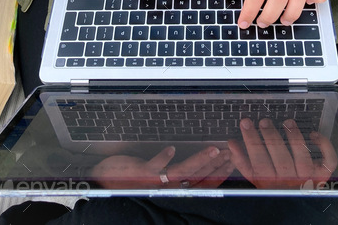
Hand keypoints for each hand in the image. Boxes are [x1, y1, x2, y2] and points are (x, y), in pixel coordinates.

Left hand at [90, 144, 233, 189]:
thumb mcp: (156, 180)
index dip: (218, 173)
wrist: (106, 185)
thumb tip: (191, 165)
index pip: (202, 183)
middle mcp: (168, 188)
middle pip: (198, 177)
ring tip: (214, 149)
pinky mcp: (142, 173)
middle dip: (216, 164)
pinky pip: (155, 166)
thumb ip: (173, 174)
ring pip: (182, 172)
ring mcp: (156, 181)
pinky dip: (163, 158)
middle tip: (230, 152)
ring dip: (199, 161)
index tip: (231, 162)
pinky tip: (172, 149)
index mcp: (173, 189)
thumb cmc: (130, 181)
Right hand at [228, 118, 336, 189]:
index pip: (258, 162)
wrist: (298, 211)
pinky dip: (324, 146)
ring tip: (287, 122)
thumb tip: (231, 145)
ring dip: (295, 138)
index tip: (245, 123)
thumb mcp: (256, 182)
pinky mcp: (322, 175)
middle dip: (270, 137)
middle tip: (264, 121)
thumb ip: (244, 164)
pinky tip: (314, 135)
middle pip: (280, 159)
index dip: (250, 141)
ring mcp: (307, 178)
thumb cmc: (275, 188)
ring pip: (302, 157)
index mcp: (270, 184)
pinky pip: (328, 161)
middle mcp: (289, 182)